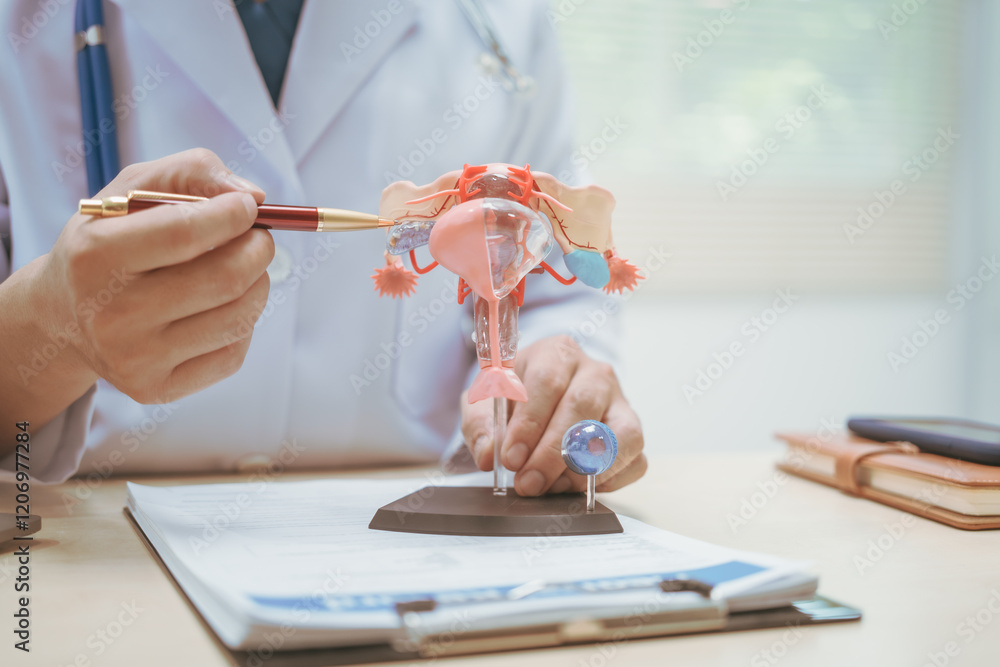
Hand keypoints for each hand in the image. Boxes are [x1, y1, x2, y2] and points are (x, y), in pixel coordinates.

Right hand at [16, 148, 271, 412]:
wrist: (67, 314)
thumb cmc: (111, 240)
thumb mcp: (133, 190)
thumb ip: (193, 173)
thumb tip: (255, 196)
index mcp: (96, 255)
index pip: (186, 232)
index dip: (232, 216)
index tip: (249, 207)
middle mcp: (111, 313)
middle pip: (223, 279)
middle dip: (258, 250)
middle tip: (259, 238)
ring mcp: (134, 359)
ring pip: (238, 318)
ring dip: (258, 285)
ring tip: (242, 269)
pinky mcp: (156, 389)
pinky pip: (233, 353)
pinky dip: (243, 323)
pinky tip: (221, 308)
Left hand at [460, 335, 646, 495]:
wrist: (538, 397)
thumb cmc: (513, 396)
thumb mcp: (485, 401)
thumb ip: (480, 424)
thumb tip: (489, 455)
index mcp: (556, 353)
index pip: (548, 381)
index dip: (530, 423)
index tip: (510, 458)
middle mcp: (595, 373)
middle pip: (584, 406)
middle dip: (554, 453)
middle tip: (529, 482)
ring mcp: (621, 403)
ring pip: (623, 433)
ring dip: (588, 468)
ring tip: (555, 487)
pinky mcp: (632, 434)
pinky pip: (636, 460)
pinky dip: (609, 481)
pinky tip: (575, 486)